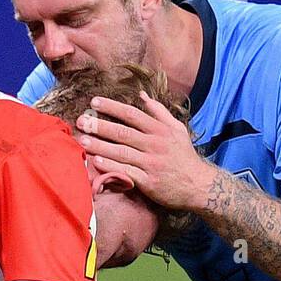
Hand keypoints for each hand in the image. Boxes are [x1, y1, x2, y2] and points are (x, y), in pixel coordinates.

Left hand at [75, 92, 215, 211]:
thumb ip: (159, 112)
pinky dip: (111, 166)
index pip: (132, 114)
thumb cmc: (184, 156)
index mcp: (160, 130)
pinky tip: (96, 161)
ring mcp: (151, 163)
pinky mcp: (149, 181)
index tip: (94, 102)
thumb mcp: (177, 129)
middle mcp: (155, 144)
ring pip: (121, 152)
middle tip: (81, 120)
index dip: (112, 107)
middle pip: (123, 132)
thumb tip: (142, 95)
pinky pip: (126, 172)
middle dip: (100, 125)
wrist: (199, 185)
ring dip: (100, 145)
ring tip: (82, 140)